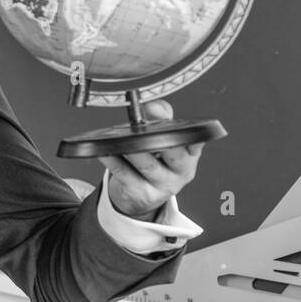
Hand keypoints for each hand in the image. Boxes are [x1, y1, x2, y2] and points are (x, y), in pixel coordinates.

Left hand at [99, 100, 202, 218]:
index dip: (191, 134)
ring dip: (133, 150)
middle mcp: (180, 173)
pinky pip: (123, 173)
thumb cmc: (154, 161)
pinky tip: (104, 150)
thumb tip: (154, 106)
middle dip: (160, 140)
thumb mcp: (163, 141)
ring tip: (122, 139)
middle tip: (146, 129)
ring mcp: (160, 185)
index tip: (178, 124)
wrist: (141, 195)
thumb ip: (162, 119)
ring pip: (147, 165)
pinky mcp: (140, 193)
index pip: (196, 143)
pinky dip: (113, 159)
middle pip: (173, 155)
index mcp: (189, 156)